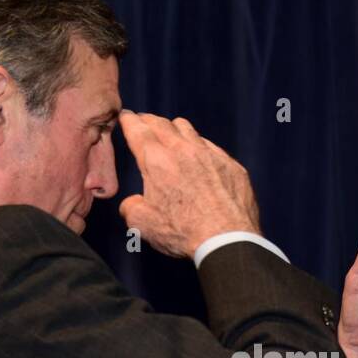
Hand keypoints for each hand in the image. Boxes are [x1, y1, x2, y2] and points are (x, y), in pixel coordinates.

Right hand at [117, 111, 260, 258]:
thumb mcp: (143, 225)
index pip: (137, 129)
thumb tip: (133, 203)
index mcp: (157, 161)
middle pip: (162, 124)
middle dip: (149, 121)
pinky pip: (211, 147)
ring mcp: (210, 154)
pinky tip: (200, 159)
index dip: (129, 121)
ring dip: (175, 130)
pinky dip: (200, 148)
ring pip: (188, 129)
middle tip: (144, 123)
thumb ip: (131, 207)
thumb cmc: (183, 233)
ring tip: (171, 136)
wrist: (227, 240)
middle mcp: (183, 150)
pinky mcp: (230, 165)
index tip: (126, 117)